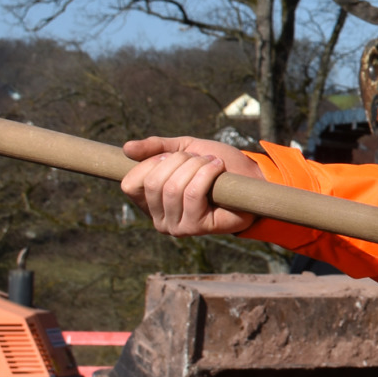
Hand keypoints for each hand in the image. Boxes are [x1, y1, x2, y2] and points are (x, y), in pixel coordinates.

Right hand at [120, 136, 261, 236]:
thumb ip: (156, 148)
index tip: (174, 155)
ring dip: (196, 166)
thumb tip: (126, 148)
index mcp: (149, 202)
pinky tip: (217, 169)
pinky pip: (192, 194)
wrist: (251, 177)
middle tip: (200, 159)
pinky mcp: (196, 228)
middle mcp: (158, 219)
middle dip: (180, 161)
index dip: (152, 162)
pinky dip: (206, 174)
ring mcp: (176, 227)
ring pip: (173, 187)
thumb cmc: (217, 166)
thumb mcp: (184, 149)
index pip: (131, 183)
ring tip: (212, 163)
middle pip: (154, 182)